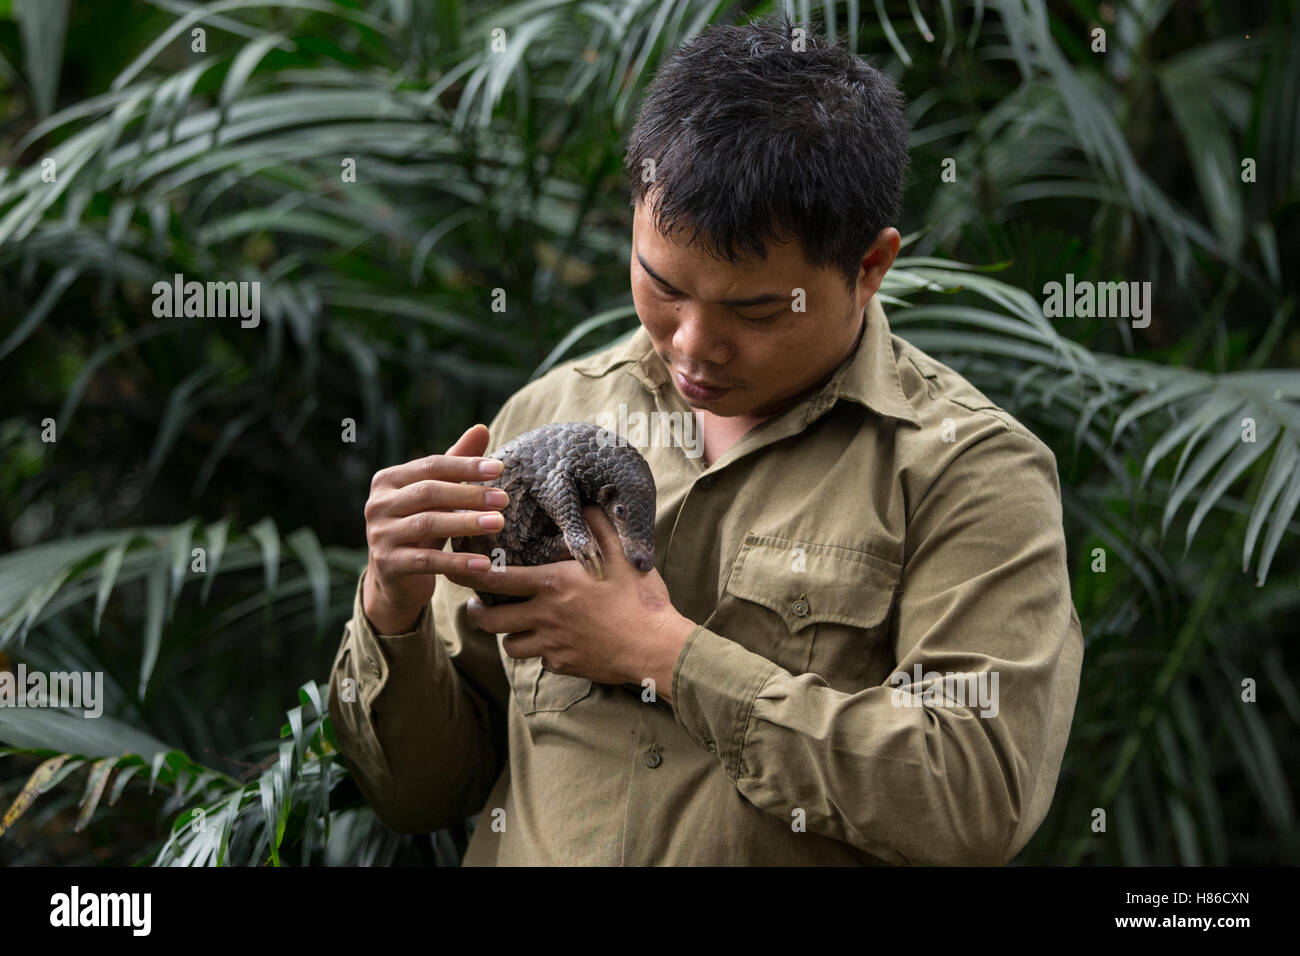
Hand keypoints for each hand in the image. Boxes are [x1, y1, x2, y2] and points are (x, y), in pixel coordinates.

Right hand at [362, 423, 508, 633]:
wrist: (395, 579)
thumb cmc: (420, 527)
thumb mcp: (437, 495)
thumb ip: (456, 463)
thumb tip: (481, 428)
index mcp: (388, 479)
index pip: (431, 465)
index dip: (465, 465)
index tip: (499, 469)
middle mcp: (377, 504)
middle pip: (429, 492)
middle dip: (469, 494)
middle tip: (503, 499)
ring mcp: (379, 534)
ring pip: (427, 524)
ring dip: (466, 523)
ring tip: (499, 523)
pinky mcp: (386, 564)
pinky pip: (427, 562)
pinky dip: (457, 562)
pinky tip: (485, 564)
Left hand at [444, 506, 696, 701]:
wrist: (655, 647)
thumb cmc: (640, 597)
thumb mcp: (621, 553)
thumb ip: (597, 526)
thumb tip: (584, 503)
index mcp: (552, 584)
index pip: (496, 579)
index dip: (469, 575)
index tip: (458, 569)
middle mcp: (545, 616)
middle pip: (490, 621)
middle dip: (476, 613)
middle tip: (477, 606)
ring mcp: (553, 644)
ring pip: (510, 646)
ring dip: (508, 635)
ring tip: (514, 626)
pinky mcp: (565, 665)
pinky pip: (542, 660)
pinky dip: (542, 653)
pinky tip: (554, 643)